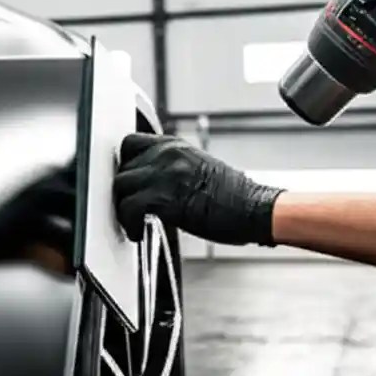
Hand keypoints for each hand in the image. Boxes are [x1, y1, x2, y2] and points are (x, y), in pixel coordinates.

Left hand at [113, 133, 282, 245]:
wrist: (254, 208)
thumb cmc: (232, 195)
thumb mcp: (196, 167)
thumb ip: (168, 168)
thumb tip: (145, 180)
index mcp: (173, 146)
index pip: (130, 143)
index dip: (125, 164)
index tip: (127, 182)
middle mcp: (166, 154)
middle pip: (121, 167)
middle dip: (123, 191)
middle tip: (131, 208)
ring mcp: (164, 174)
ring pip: (121, 187)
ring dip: (123, 209)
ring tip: (134, 222)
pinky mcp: (165, 198)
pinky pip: (129, 209)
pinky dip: (130, 224)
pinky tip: (138, 232)